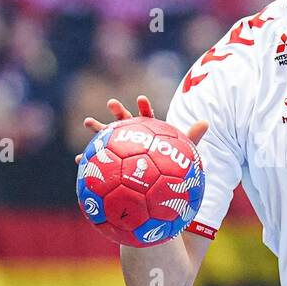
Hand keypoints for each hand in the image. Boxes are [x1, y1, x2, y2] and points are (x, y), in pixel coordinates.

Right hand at [73, 94, 207, 164]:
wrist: (157, 185)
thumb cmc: (170, 167)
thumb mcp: (183, 152)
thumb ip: (192, 137)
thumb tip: (206, 122)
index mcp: (150, 134)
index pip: (147, 118)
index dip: (144, 109)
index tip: (141, 99)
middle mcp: (134, 140)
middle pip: (125, 123)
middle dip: (118, 112)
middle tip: (112, 102)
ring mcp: (121, 151)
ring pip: (107, 138)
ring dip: (97, 130)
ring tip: (88, 122)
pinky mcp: (112, 165)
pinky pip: (99, 162)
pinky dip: (89, 160)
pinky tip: (80, 161)